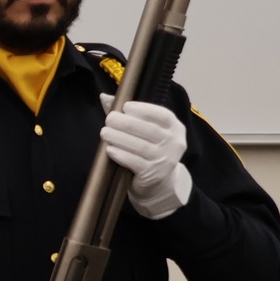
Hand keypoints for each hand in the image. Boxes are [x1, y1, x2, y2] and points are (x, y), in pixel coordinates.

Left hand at [102, 99, 191, 219]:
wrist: (158, 183)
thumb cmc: (148, 149)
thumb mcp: (144, 130)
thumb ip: (126, 113)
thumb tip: (104, 97)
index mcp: (175, 128)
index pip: (163, 115)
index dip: (143, 109)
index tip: (125, 107)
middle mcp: (174, 143)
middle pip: (149, 130)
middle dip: (126, 123)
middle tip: (109, 120)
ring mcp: (166, 160)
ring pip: (141, 146)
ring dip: (119, 138)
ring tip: (104, 133)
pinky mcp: (154, 174)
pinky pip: (135, 162)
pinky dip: (120, 154)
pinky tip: (109, 149)